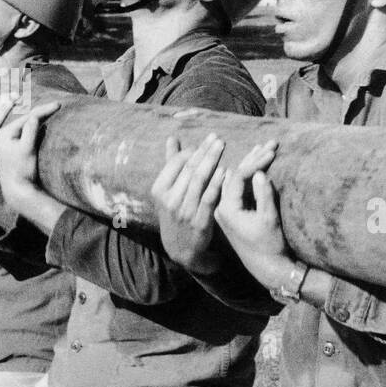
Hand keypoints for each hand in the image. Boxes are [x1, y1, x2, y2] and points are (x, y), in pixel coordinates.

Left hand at [0, 101, 58, 207]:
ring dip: (32, 118)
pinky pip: (19, 133)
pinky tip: (34, 124)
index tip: (58, 104)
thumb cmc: (23, 171)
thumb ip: (31, 131)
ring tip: (44, 109)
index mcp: (3, 134)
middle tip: (54, 104)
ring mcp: (3, 144)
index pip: (27, 117)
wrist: (17, 191)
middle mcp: (0, 137)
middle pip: (22, 119)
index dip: (44, 110)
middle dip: (38, 112)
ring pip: (20, 126)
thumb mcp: (28, 149)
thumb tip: (35, 116)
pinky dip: (28, 127)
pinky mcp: (8, 151)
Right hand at [151, 134, 226, 275]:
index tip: (206, 141)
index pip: (176, 163)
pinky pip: (209, 199)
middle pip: (189, 170)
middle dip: (205, 152)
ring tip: (222, 147)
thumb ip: (172, 164)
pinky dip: (216, 183)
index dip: (192, 151)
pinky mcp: (199, 223)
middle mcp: (169, 200)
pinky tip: (225, 171)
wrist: (181, 248)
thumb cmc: (176, 212)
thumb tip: (172, 138)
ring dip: (212, 162)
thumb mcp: (169, 191)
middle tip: (218, 138)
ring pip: (199, 181)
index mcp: (159, 190)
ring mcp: (184, 212)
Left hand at [214, 139, 294, 289]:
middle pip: (234, 174)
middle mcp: (221, 208)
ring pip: (234, 179)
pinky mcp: (232, 211)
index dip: (256, 162)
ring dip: (249, 164)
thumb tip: (259, 172)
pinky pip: (236, 187)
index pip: (239, 176)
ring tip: (263, 148)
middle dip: (253, 158)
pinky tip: (255, 164)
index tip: (271, 151)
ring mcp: (225, 209)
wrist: (266, 267)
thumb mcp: (269, 219)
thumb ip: (264, 195)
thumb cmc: (269, 245)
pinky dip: (247, 175)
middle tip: (270, 143)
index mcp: (227, 209)